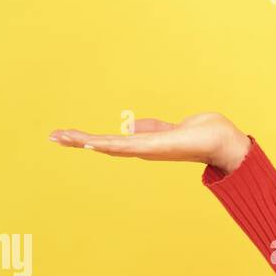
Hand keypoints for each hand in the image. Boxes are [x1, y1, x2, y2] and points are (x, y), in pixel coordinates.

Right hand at [48, 112, 250, 173]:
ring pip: (110, 146)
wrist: (223, 142)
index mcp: (145, 144)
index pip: (111, 141)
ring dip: (85, 141)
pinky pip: (127, 145)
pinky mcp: (156, 146)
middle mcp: (143, 149)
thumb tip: (133, 125)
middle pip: (104, 145)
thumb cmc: (203, 135)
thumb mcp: (171, 128)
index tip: (64, 135)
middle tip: (52, 136)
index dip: (88, 139)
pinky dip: (108, 144)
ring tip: (62, 136)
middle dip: (78, 141)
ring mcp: (148, 150)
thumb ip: (153, 128)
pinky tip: (90, 142)